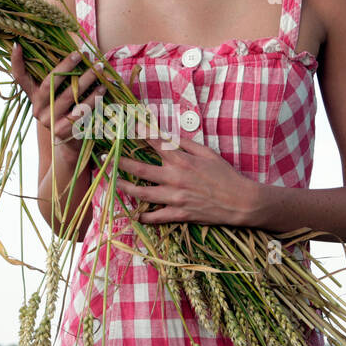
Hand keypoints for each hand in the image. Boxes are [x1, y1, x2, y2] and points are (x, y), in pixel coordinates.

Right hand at [10, 43, 104, 153]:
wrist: (70, 147)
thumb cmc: (68, 113)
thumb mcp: (59, 97)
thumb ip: (61, 79)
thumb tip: (79, 52)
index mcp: (34, 97)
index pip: (19, 77)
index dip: (16, 62)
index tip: (18, 44)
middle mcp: (38, 109)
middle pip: (50, 84)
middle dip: (67, 67)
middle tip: (83, 54)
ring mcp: (49, 121)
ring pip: (68, 97)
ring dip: (86, 81)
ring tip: (100, 69)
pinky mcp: (64, 132)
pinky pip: (80, 112)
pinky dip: (93, 99)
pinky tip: (103, 90)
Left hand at [113, 133, 261, 226]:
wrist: (240, 201)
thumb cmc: (225, 174)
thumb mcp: (207, 152)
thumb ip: (186, 143)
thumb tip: (168, 135)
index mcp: (181, 159)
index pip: (154, 143)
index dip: (138, 134)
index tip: (124, 128)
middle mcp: (174, 177)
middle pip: (139, 168)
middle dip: (120, 162)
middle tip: (105, 159)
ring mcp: (174, 197)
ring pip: (141, 193)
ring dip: (124, 187)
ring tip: (112, 183)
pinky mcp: (178, 214)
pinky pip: (156, 217)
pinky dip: (143, 216)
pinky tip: (134, 214)